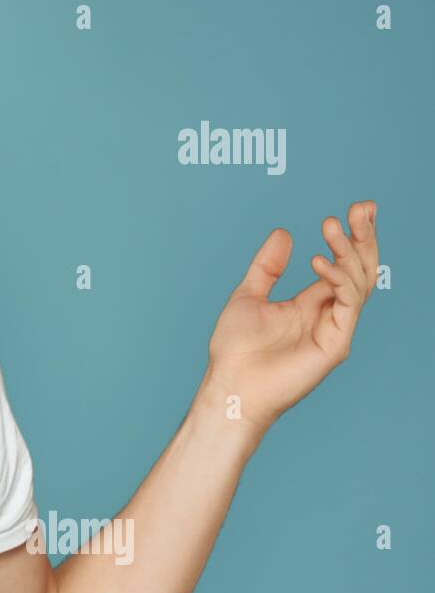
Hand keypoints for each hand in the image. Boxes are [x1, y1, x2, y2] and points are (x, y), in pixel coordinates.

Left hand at [202, 200, 378, 433]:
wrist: (230, 384)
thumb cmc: (236, 349)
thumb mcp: (249, 295)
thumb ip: (268, 267)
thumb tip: (284, 232)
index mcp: (311, 302)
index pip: (343, 264)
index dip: (352, 236)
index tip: (357, 208)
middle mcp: (328, 313)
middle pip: (359, 269)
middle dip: (362, 237)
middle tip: (359, 208)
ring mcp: (335, 328)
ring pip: (359, 282)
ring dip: (349, 251)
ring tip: (331, 227)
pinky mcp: (335, 344)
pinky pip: (347, 304)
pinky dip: (338, 279)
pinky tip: (319, 262)